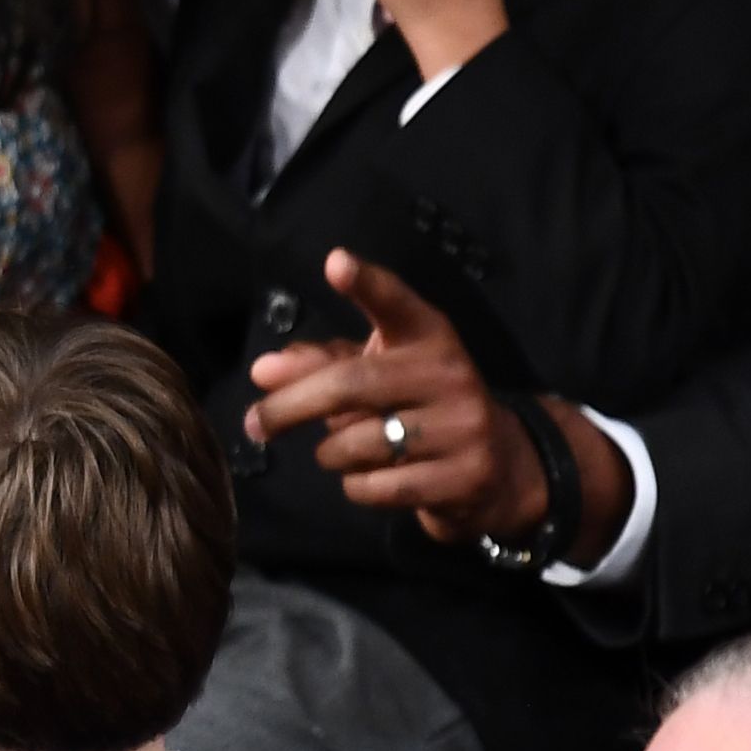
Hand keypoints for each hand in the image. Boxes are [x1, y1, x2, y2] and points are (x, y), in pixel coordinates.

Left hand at [243, 249, 607, 549]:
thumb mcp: (376, 375)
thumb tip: (262, 370)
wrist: (497, 465)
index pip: (396, 305)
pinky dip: (357, 486)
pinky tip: (373, 478)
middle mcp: (450, 374)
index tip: (336, 263)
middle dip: (289, 407)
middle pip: (350, 385)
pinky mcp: (464, 477)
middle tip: (254, 424)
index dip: (367, 284)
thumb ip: (319, 366)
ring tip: (343, 451)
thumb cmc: (416, 407)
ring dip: (330, 454)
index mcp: (428, 337)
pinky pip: (375, 487)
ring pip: (356, 444)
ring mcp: (462, 426)